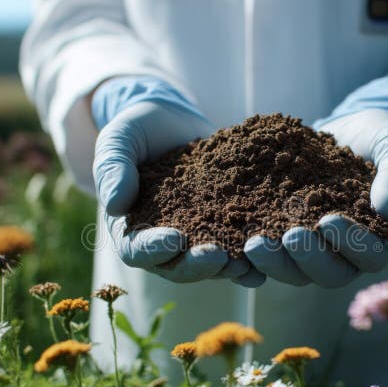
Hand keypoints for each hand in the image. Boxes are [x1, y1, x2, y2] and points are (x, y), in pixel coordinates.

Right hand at [93, 76, 264, 286]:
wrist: (172, 119)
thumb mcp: (118, 140)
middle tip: (221, 257)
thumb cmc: (136, 129)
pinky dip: (253, 255)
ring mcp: (195, 237)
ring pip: (211, 265)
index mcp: (130, 228)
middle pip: (177, 267)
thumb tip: (114, 207)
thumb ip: (113, 170)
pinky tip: (274, 251)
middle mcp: (162, 243)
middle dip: (199, 265)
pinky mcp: (223, 226)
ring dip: (229, 267)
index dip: (155, 249)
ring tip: (250, 262)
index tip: (176, 239)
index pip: (137, 251)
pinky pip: (237, 247)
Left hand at [244, 75, 387, 287]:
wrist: (351, 128)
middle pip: (329, 273)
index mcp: (380, 238)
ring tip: (253, 243)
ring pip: (295, 271)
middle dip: (307, 259)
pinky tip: (234, 239)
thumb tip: (387, 209)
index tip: (329, 220)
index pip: (370, 256)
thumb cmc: (383, 140)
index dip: (350, 244)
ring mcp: (315, 247)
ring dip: (275, 263)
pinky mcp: (286, 234)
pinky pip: (271, 253)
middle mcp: (347, 252)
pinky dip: (255, 254)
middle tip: (288, 237)